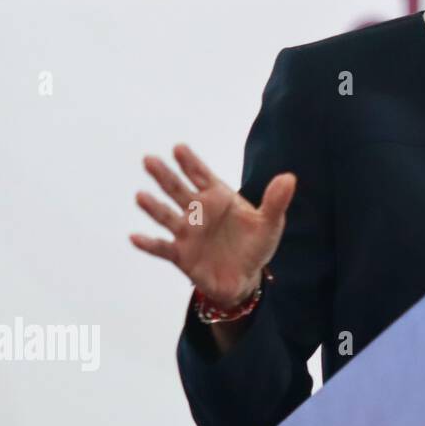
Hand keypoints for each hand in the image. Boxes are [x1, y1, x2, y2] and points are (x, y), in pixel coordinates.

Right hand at [130, 144, 295, 309]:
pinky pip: (162, 248)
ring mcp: (187, 232)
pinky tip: (135, 237)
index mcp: (218, 197)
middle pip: (178, 190)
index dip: (190, 162)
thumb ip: (276, 201)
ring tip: (140, 196)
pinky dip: (149, 244)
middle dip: (164, 175)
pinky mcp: (181, 255)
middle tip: (149, 159)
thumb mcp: (270, 223)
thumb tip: (289, 178)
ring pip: (166, 216)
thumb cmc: (255, 244)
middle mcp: (198, 211)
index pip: (201, 175)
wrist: (245, 278)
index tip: (179, 148)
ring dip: (153, 207)